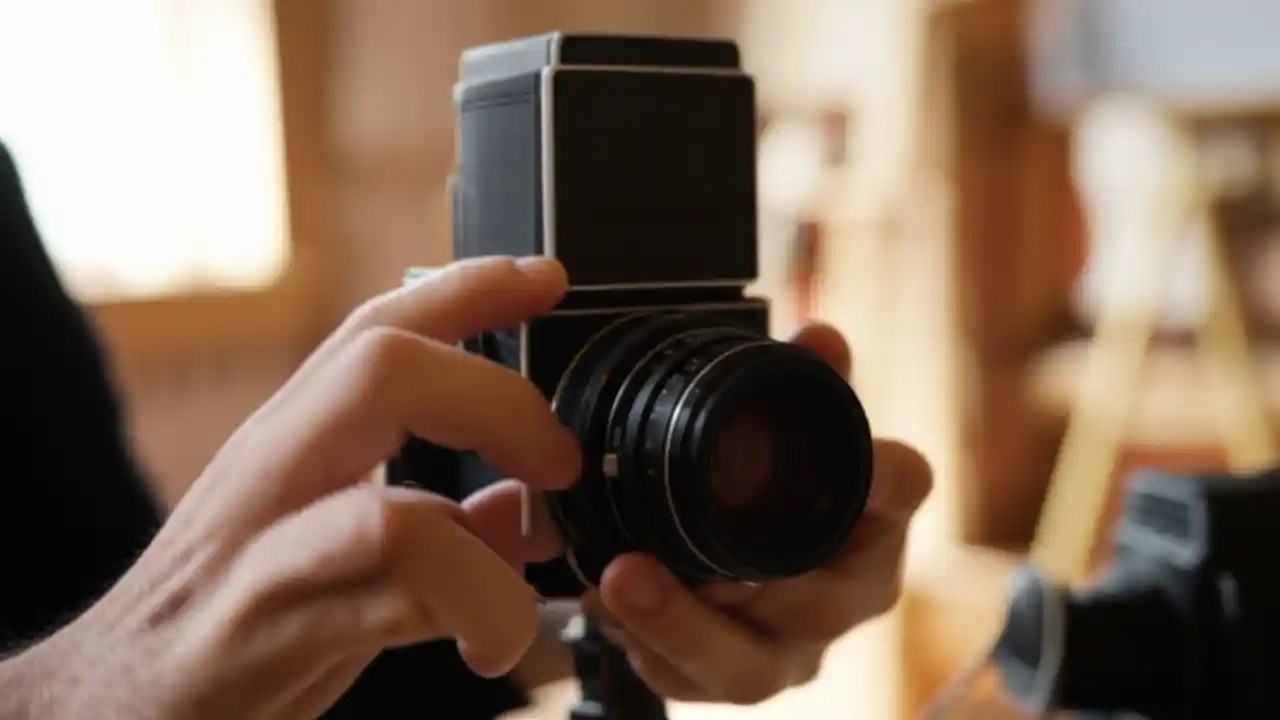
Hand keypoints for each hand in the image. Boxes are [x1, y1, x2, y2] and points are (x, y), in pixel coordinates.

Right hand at [9, 257, 578, 719]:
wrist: (111, 706)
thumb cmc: (231, 621)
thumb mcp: (335, 553)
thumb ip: (430, 522)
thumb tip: (524, 513)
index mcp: (295, 442)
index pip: (378, 327)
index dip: (469, 288)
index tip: (546, 275)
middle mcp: (271, 476)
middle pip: (380, 370)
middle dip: (495, 400)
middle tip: (557, 463)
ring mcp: (260, 558)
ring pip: (385, 514)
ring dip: (485, 555)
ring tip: (521, 592)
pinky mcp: (261, 640)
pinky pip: (384, 615)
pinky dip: (467, 618)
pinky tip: (487, 641)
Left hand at [581, 324, 932, 704]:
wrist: (750, 568)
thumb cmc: (781, 491)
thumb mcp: (792, 430)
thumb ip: (802, 380)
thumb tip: (819, 336)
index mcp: (875, 516)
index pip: (902, 487)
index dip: (882, 475)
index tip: (846, 464)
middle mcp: (847, 593)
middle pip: (820, 604)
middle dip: (745, 584)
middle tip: (664, 549)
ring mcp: (795, 648)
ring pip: (752, 667)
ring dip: (680, 628)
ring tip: (618, 583)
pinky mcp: (738, 679)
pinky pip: (695, 684)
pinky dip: (647, 649)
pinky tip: (606, 608)